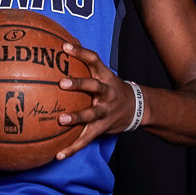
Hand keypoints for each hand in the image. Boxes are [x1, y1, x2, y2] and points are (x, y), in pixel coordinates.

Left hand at [54, 42, 135, 159]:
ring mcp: (106, 111)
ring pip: (92, 114)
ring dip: (77, 117)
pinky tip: (58, 155)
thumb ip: (85, 60)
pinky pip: (87, 138)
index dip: (80, 52)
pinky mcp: (103, 128)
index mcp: (105, 76)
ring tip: (61, 120)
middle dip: (78, 84)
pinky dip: (73, 147)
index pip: (93, 60)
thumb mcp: (103, 72)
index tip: (64, 46)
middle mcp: (106, 92)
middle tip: (61, 83)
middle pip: (94, 86)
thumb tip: (65, 40)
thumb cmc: (111, 86)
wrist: (137, 107)